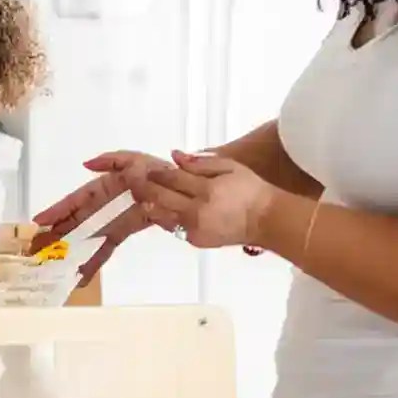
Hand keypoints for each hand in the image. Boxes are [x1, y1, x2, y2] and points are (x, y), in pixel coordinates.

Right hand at [31, 150, 172, 285]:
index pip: (76, 200)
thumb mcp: (135, 159)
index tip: (40, 222)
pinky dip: (94, 261)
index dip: (58, 210)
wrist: (181, 189)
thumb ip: (112, 160)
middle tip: (38, 250)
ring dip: (72, 253)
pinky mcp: (123, 232)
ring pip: (87, 238)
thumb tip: (87, 164)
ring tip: (56, 268)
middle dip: (57, 236)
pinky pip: (106, 248)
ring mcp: (111, 220)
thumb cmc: (157, 171)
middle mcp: (103, 204)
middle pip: (76, 222)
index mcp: (102, 186)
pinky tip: (82, 275)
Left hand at [129, 150, 276, 247]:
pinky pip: (171, 226)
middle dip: (143, 186)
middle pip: (160, 197)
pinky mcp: (194, 240)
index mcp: (208, 190)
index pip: (172, 178)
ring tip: (139, 192)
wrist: (265, 220)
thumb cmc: (250, 191)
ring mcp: (194, 228)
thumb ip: (200, 162)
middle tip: (132, 177)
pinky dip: (162, 215)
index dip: (156, 172)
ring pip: (160, 214)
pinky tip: (158, 206)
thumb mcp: (230, 167)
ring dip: (147, 202)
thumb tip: (175, 156)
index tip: (146, 167)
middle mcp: (198, 211)